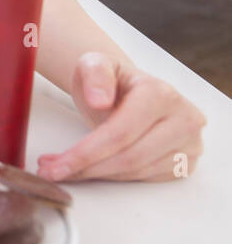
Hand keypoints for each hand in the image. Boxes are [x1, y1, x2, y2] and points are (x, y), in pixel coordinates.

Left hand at [36, 51, 204, 182]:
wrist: (128, 89)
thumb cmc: (109, 79)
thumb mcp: (93, 64)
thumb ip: (94, 75)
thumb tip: (100, 100)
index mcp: (161, 94)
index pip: (121, 133)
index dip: (86, 153)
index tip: (56, 165)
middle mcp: (184, 119)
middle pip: (130, 157)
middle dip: (87, 168)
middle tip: (52, 171)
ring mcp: (190, 143)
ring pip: (137, 172)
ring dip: (97, 175)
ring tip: (65, 168)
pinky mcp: (185, 162)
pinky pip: (146, 179)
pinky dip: (114, 177)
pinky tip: (92, 168)